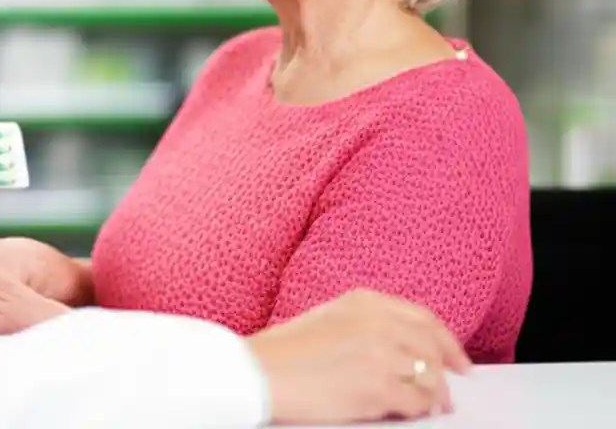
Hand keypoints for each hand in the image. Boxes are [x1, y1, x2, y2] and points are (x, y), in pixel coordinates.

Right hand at [248, 290, 471, 424]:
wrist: (257, 373)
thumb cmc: (281, 353)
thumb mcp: (327, 319)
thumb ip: (365, 325)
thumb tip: (402, 352)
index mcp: (364, 301)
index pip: (423, 318)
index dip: (447, 343)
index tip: (457, 360)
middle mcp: (378, 321)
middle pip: (432, 347)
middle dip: (447, 372)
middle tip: (451, 392)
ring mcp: (381, 353)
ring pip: (429, 376)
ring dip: (434, 396)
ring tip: (432, 408)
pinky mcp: (378, 385)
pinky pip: (416, 402)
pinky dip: (418, 410)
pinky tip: (410, 413)